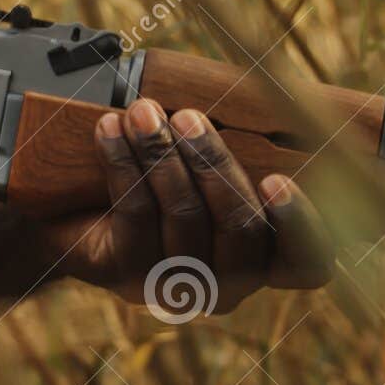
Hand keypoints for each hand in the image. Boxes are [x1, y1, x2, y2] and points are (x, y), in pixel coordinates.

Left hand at [41, 99, 335, 312]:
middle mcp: (226, 285)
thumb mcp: (206, 174)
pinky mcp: (124, 274)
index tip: (276, 180)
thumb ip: (234, 156)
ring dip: (162, 154)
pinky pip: (133, 213)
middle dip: (213, 163)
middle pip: (238, 226)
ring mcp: (175, 285)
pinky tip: (110, 130)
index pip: (305, 265)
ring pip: (183, 215)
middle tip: (188, 116)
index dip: (299, 227)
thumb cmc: (163, 187)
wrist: (78, 217)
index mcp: (263, 262)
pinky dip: (122, 163)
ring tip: (142, 112)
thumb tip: (257, 99)